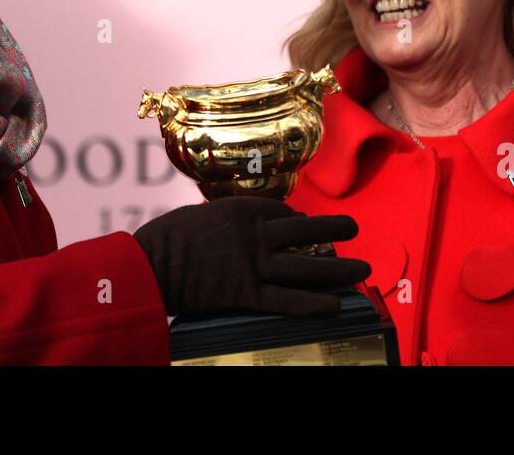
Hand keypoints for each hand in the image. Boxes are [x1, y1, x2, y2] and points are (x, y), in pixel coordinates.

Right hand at [132, 196, 369, 317]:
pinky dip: (312, 303)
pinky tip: (333, 305)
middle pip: (306, 231)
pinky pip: (287, 299)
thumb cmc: (168, 237)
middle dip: (334, 230)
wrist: (150, 263)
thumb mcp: (201, 216)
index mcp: (243, 209)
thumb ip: (227, 221)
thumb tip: (239, 227)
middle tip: (354, 229)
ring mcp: (254, 264)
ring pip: (306, 265)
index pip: (282, 212)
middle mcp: (256, 233)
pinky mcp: (247, 293)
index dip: (298, 220)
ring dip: (338, 269)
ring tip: (362, 271)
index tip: (306, 225)